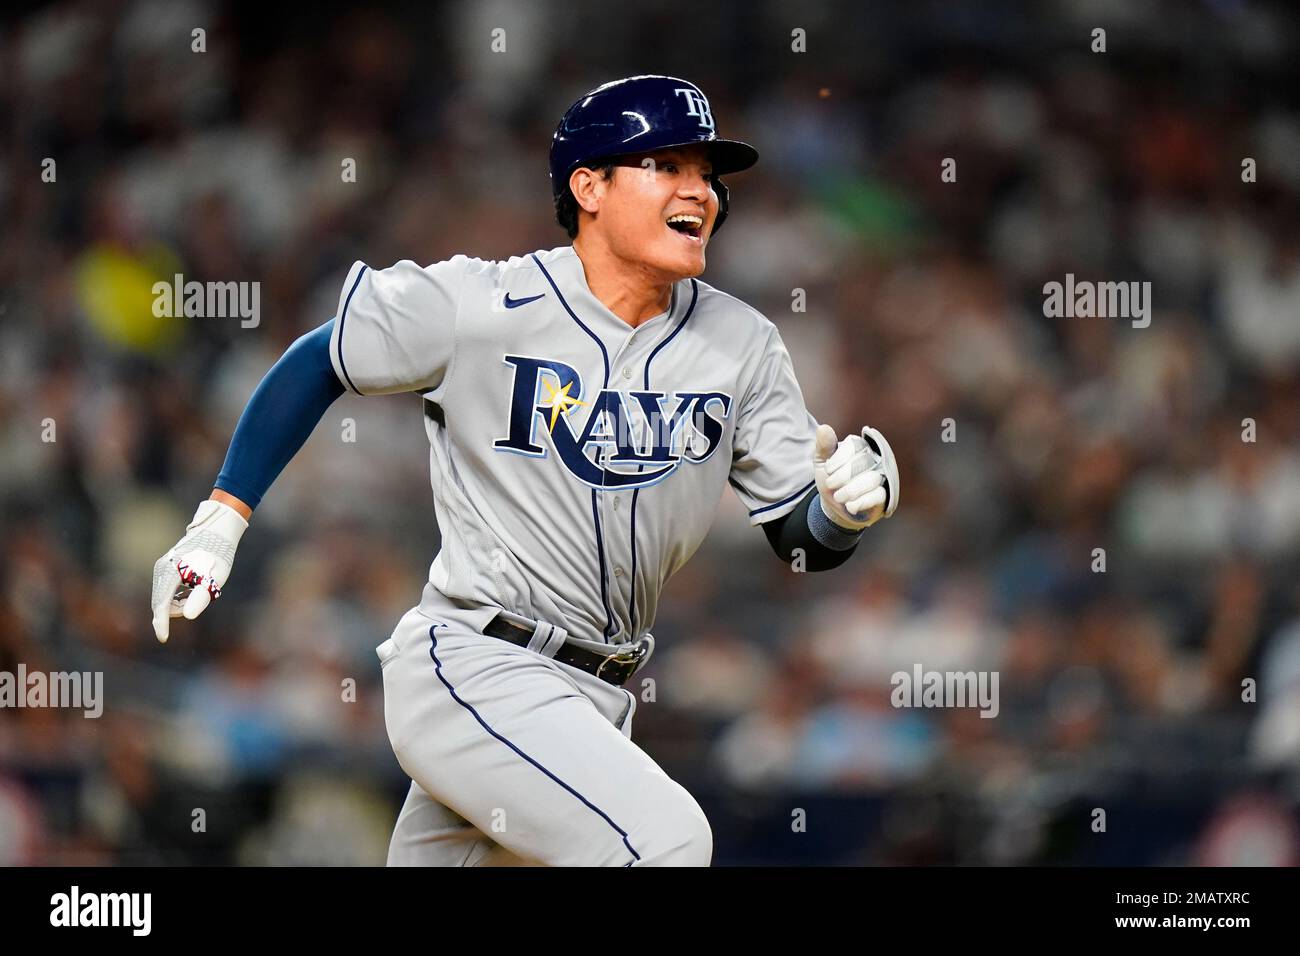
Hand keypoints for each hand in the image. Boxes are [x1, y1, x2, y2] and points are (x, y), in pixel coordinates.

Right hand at [150, 499, 248, 642]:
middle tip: (202, 594)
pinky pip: (168, 591)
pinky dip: (179, 596)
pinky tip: (193, 587)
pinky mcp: (165, 569)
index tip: (164, 639)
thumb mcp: (214, 578)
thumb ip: (201, 596)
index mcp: (171, 572)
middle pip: (161, 603)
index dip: (162, 624)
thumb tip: (187, 616)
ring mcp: (161, 568)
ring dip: (180, 602)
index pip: (162, 605)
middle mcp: (161, 570)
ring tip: (201, 587)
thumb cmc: (218, 555)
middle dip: (178, 610)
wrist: (216, 532)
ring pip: (165, 598)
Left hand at [812, 423, 899, 530]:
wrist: (836, 507)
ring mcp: (881, 476)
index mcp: (859, 446)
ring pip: (871, 479)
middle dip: (842, 477)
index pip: (854, 445)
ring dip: (850, 491)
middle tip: (830, 485)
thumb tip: (824, 427)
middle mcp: (873, 458)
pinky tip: (850, 506)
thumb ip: (823, 446)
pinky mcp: (884, 495)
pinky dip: (860, 502)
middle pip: (863, 462)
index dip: (839, 459)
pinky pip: (878, 495)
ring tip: (838, 497)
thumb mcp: (822, 464)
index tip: (828, 471)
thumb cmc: (831, 481)